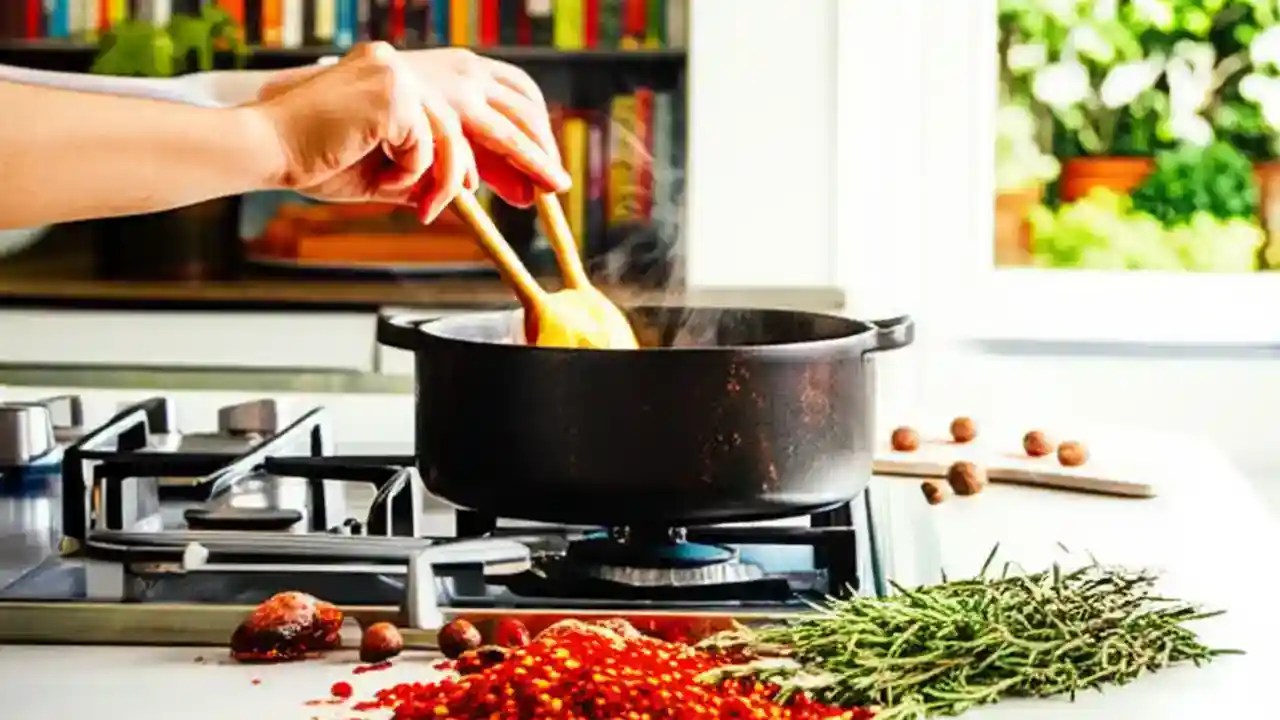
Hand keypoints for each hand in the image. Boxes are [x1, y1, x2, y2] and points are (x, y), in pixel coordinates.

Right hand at [262, 47, 569, 207]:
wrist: (265, 148)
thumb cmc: (318, 159)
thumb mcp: (393, 167)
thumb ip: (436, 169)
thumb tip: (482, 188)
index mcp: (419, 72)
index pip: (493, 87)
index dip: (526, 127)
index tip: (544, 168)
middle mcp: (418, 65)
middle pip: (502, 100)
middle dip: (534, 149)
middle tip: (555, 187)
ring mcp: (405, 74)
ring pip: (467, 131)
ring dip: (462, 177)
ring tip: (447, 205)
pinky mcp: (393, 94)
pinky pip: (430, 148)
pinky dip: (419, 176)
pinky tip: (397, 187)